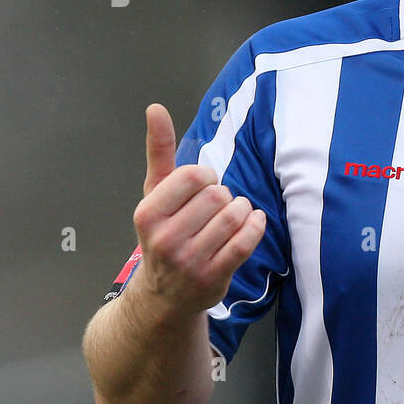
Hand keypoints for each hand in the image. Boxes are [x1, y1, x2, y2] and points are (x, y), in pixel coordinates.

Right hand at [130, 103, 265, 320]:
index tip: (202, 187)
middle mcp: (165, 239)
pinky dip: (255, 227)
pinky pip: (245, 242)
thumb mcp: (155, 194)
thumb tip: (156, 108)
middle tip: (217, 206)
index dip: (206, 177)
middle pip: (218, 195)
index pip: (194, 176)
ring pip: (234, 217)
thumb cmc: (163, 233)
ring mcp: (190, 261)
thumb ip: (158, 150)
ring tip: (234, 214)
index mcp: (148, 213)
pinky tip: (253, 222)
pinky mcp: (214, 277)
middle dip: (225, 195)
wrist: (164, 295)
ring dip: (242, 210)